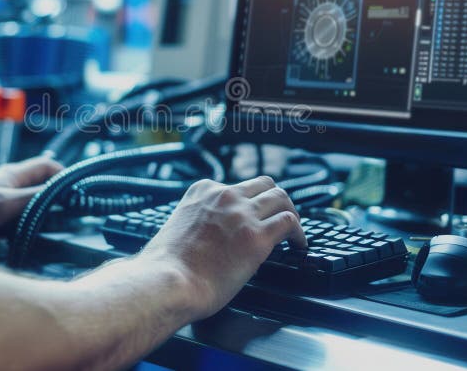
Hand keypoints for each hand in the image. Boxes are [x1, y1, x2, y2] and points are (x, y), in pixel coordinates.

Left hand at [0, 156, 62, 241]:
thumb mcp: (8, 204)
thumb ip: (36, 197)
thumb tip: (60, 191)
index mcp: (13, 173)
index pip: (47, 165)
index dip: (63, 174)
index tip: (74, 190)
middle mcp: (6, 178)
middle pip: (38, 179)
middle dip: (52, 192)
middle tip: (64, 208)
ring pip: (25, 193)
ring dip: (36, 204)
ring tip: (45, 219)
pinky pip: (12, 204)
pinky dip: (21, 213)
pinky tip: (20, 226)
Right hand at [141, 176, 305, 318]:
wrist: (167, 282)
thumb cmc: (167, 266)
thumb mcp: (181, 226)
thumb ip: (200, 221)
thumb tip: (217, 235)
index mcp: (203, 191)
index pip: (237, 187)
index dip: (250, 202)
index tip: (255, 215)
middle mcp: (224, 196)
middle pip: (264, 184)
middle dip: (275, 200)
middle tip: (280, 217)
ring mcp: (242, 214)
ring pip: (281, 197)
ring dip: (291, 213)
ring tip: (294, 232)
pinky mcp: (257, 237)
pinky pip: (290, 222)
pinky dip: (299, 233)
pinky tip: (299, 245)